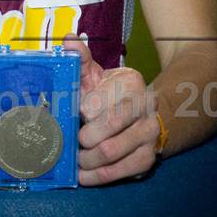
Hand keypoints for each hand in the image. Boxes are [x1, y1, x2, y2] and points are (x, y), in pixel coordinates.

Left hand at [63, 33, 160, 185]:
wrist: (141, 115)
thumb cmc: (109, 94)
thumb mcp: (97, 74)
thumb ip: (82, 58)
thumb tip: (68, 40)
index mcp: (131, 82)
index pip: (99, 100)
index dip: (81, 111)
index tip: (72, 115)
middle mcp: (145, 107)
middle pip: (108, 126)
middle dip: (83, 137)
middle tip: (70, 140)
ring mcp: (148, 135)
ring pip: (111, 151)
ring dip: (86, 159)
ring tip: (74, 158)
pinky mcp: (147, 160)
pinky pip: (119, 172)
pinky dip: (96, 177)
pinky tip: (82, 175)